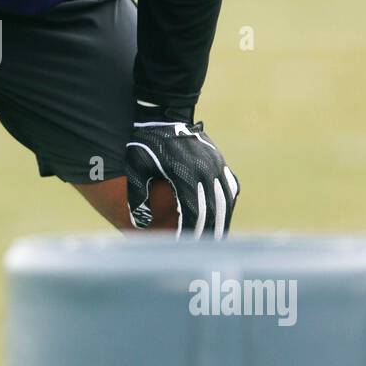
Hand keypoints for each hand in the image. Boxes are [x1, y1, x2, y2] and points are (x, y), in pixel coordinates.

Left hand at [126, 114, 238, 237]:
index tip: (184, 245)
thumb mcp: (136, 166)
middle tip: (203, 251)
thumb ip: (137, 194)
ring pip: (226, 200)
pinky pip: (230, 187)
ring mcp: (217, 163)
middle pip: (214, 210)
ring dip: (222, 222)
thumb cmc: (144, 142)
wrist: (163, 114)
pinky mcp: (220, 160)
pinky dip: (227, 205)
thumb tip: (140, 224)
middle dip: (209, 233)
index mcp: (186, 171)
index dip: (190, 231)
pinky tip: (222, 220)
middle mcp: (207, 168)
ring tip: (217, 242)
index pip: (193, 211)